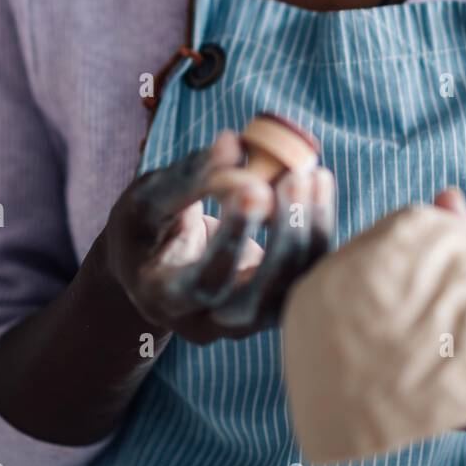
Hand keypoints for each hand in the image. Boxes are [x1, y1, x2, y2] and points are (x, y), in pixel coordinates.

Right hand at [95, 130, 334, 344]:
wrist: (157, 266)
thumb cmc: (147, 228)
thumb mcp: (148, 199)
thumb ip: (188, 177)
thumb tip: (232, 143)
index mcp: (163, 299)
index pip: (206, 282)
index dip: (233, 237)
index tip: (253, 187)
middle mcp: (207, 322)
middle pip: (256, 299)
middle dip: (283, 238)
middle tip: (294, 178)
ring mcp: (245, 320)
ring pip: (291, 291)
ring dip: (309, 231)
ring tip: (312, 176)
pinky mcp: (274, 302)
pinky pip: (307, 276)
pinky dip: (317, 230)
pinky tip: (318, 184)